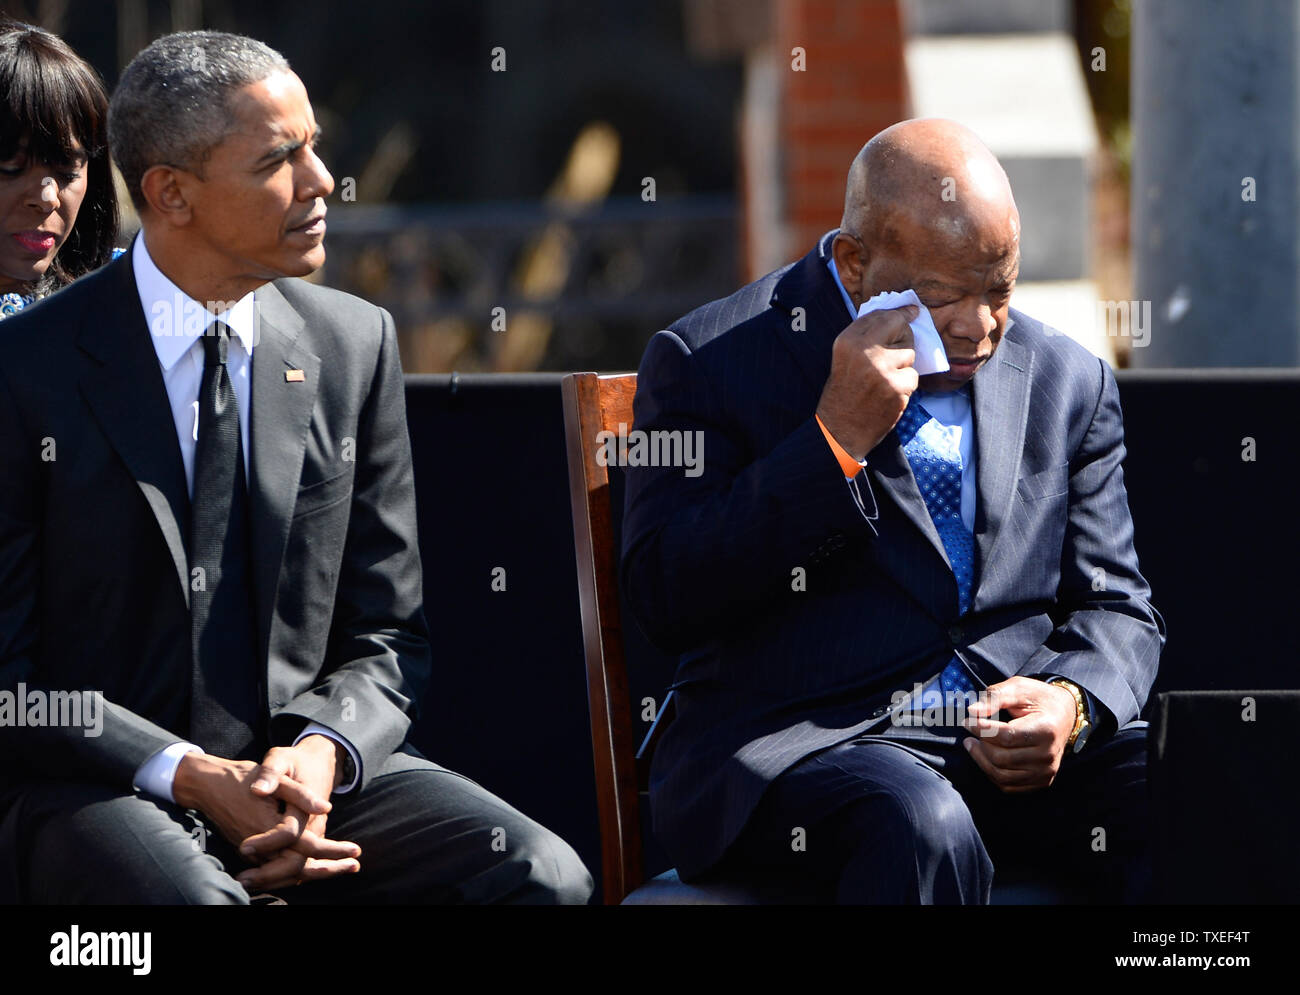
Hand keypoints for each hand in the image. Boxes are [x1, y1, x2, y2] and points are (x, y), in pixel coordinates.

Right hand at [171, 744, 359, 891]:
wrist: (210, 783)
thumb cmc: (244, 774)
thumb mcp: (274, 771)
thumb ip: (299, 793)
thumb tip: (325, 809)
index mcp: (268, 825)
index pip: (304, 846)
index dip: (331, 850)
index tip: (355, 850)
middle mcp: (259, 844)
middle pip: (297, 867)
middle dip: (328, 869)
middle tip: (355, 865)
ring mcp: (254, 850)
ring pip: (287, 872)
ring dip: (316, 872)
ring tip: (344, 869)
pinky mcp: (252, 851)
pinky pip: (276, 868)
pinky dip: (297, 871)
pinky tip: (316, 868)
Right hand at [816, 304, 918, 459]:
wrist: (841, 428)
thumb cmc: (843, 391)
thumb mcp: (844, 356)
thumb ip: (866, 335)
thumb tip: (901, 315)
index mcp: (848, 341)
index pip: (884, 316)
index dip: (902, 314)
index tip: (912, 312)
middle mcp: (865, 352)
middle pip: (903, 332)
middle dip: (902, 343)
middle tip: (886, 361)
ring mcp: (883, 370)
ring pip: (910, 355)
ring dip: (902, 367)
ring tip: (884, 380)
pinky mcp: (897, 388)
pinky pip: (912, 377)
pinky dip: (904, 385)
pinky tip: (889, 393)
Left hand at [961, 676, 1076, 792]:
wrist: (1064, 714)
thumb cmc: (1038, 699)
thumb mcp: (1018, 687)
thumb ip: (994, 697)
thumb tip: (971, 711)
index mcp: (1046, 730)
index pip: (1006, 736)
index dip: (981, 729)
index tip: (966, 721)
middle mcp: (1049, 755)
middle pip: (1002, 758)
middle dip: (980, 744)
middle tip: (970, 731)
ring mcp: (1046, 771)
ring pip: (1002, 775)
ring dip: (981, 759)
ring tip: (972, 743)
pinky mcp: (1041, 781)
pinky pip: (1008, 786)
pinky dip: (991, 772)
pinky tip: (985, 756)